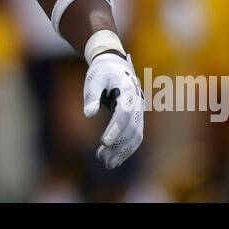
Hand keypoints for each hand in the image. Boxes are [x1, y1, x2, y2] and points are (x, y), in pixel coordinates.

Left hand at [82, 51, 143, 168]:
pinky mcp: (136, 118)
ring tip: (106, 163)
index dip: (115, 129)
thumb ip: (91, 95)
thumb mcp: (93, 79)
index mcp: (127, 90)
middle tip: (102, 158)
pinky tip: (113, 160)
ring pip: (136, 136)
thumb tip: (89, 114)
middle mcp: (137, 102)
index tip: (103, 143)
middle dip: (118, 145)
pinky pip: (135, 136)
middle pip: (132, 129)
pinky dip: (126, 149)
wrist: (114, 65)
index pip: (124, 114)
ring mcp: (139, 111)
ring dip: (123, 151)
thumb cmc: (101, 72)